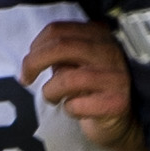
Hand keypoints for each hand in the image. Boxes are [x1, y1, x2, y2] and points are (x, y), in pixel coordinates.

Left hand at [20, 19, 139, 149]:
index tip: (28, 63)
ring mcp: (116, 76)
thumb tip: (32, 58)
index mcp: (98, 35)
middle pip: (60, 47)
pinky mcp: (116, 102)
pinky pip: (77, 104)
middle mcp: (110, 50)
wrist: (125, 120)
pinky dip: (68, 109)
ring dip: (50, 91)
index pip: (58, 30)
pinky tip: (76, 110)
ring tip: (54, 98)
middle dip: (34, 63)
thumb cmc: (95, 89)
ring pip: (66, 78)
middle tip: (25, 79)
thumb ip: (62, 54)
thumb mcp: (79, 63)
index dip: (36, 46)